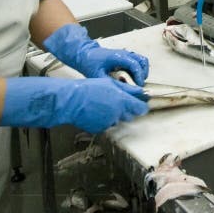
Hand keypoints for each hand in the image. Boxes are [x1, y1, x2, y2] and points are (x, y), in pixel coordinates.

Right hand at [0, 77, 148, 132]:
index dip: (141, 106)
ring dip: (115, 114)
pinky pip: (107, 124)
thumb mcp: (110, 83)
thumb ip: (128, 89)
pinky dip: (104, 119)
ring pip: (118, 120)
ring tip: (103, 104)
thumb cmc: (88, 88)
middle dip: (128, 109)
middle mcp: (117, 114)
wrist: (71, 100)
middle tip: (118, 101)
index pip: (141, 108)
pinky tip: (96, 111)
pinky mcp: (100, 129)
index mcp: (122, 101)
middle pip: (130, 115)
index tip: (140, 103)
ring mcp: (109, 123)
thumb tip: (142, 92)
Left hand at [44, 23, 149, 85]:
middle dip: (143, 74)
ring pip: (141, 60)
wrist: (85, 54)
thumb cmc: (90, 63)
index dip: (139, 76)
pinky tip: (131, 78)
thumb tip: (121, 91)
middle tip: (138, 85)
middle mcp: (123, 54)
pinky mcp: (124, 56)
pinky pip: (136, 61)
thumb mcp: (98, 76)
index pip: (135, 65)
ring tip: (137, 82)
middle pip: (142, 61)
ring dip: (142, 71)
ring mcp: (124, 54)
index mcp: (117, 57)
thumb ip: (110, 83)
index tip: (139, 85)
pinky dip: (138, 69)